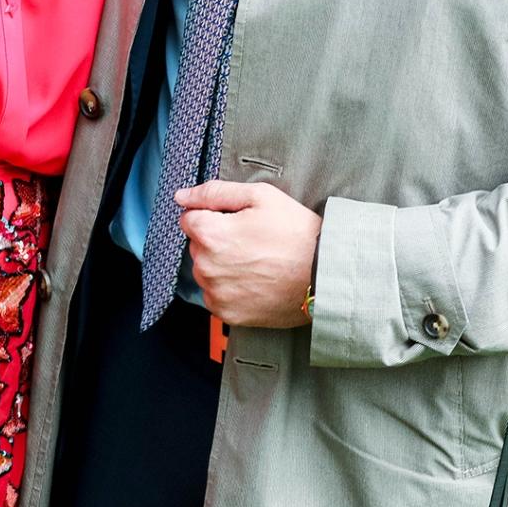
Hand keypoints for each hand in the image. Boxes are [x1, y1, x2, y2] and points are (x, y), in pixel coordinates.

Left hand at [176, 180, 320, 329]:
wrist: (326, 275)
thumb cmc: (296, 233)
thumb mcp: (260, 196)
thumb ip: (214, 192)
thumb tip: (182, 196)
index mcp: (210, 235)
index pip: (190, 218)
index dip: (214, 215)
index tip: (237, 221)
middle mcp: (206, 266)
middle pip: (198, 245)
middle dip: (217, 240)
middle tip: (253, 241)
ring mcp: (216, 293)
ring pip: (206, 270)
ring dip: (222, 264)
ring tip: (257, 262)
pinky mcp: (228, 313)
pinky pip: (216, 295)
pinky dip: (230, 288)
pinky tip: (254, 280)